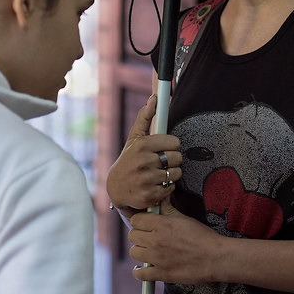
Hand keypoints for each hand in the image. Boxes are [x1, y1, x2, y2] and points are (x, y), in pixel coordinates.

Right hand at [106, 94, 183, 212]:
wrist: (116, 188)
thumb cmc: (129, 159)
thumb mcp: (134, 138)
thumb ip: (145, 117)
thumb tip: (154, 98)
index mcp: (142, 145)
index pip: (175, 143)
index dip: (171, 146)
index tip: (164, 149)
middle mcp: (144, 161)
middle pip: (178, 158)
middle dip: (173, 161)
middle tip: (162, 163)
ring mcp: (146, 180)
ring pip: (176, 174)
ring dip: (171, 175)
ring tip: (159, 174)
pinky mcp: (149, 196)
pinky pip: (171, 189)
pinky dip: (166, 188)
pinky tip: (156, 185)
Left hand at [129, 203, 224, 283]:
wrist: (215, 257)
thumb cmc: (202, 237)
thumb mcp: (184, 218)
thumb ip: (168, 208)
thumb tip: (160, 198)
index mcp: (160, 225)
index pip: (135, 220)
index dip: (140, 221)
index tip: (146, 224)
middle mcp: (155, 241)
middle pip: (132, 236)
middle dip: (140, 235)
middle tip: (149, 237)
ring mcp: (157, 259)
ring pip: (134, 253)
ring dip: (141, 252)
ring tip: (150, 251)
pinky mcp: (161, 274)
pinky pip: (139, 274)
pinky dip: (140, 271)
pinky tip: (146, 267)